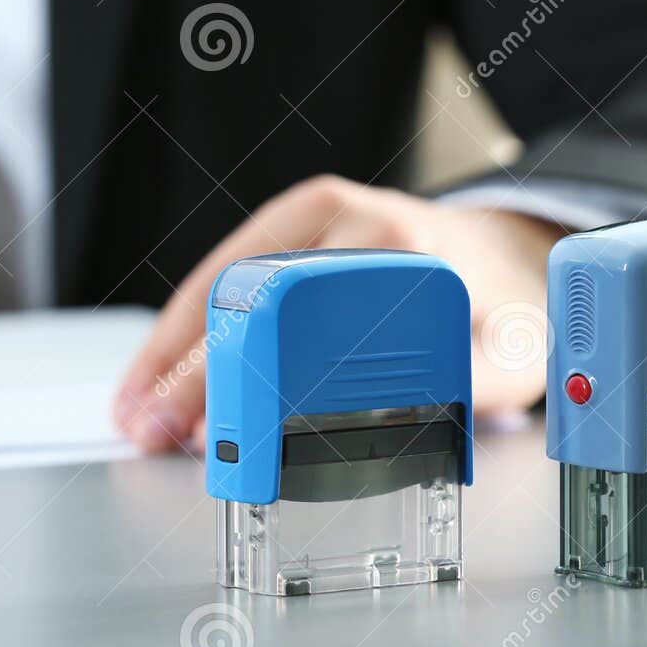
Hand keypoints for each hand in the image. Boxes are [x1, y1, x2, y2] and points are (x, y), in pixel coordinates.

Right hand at [112, 175, 566, 451]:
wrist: (509, 254)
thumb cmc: (505, 300)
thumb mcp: (511, 345)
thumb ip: (478, 379)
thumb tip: (426, 418)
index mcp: (380, 236)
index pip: (279, 304)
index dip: (232, 367)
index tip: (207, 422)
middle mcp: (336, 217)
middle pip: (231, 293)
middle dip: (180, 368)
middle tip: (148, 429)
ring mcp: (308, 219)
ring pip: (214, 283)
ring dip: (168, 350)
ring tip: (135, 409)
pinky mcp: (290, 232)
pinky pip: (224, 279)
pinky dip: (188, 330)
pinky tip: (162, 373)